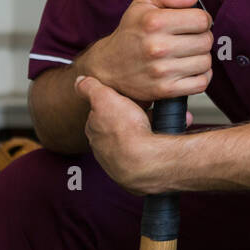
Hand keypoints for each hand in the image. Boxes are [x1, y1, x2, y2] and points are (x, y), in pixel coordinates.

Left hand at [75, 74, 192, 194]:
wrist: (144, 161)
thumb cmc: (124, 130)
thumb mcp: (104, 98)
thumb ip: (90, 88)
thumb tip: (80, 81)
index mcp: (95, 130)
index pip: (105, 111)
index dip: (119, 101)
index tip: (132, 97)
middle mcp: (106, 147)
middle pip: (125, 124)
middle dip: (141, 114)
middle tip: (154, 107)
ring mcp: (123, 159)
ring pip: (140, 137)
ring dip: (155, 126)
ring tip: (166, 120)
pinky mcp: (140, 168)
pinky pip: (153, 150)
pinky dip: (162, 141)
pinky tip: (169, 133)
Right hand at [82, 0, 212, 103]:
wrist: (108, 67)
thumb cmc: (130, 32)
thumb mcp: (142, 3)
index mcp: (154, 22)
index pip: (201, 20)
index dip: (202, 19)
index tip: (194, 22)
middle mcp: (157, 47)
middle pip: (206, 41)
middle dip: (203, 37)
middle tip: (190, 38)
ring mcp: (161, 71)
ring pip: (205, 62)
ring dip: (201, 57)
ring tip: (188, 53)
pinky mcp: (165, 90)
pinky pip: (201, 83)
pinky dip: (201, 76)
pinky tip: (189, 69)